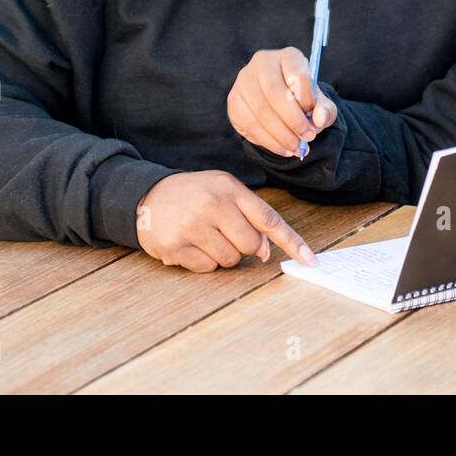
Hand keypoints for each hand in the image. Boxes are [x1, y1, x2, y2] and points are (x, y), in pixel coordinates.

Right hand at [135, 170, 316, 272]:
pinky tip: (191, 244)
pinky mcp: (175, 247)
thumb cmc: (193, 194)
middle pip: (251, 245)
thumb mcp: (223, 191)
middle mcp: (211, 205)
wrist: (146, 196)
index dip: (291, 241)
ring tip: (205, 235)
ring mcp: (191, 227)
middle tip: (225, 232)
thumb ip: (249, 215)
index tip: (309, 259)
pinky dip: (204, 261)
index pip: (268, 219)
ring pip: (230, 259)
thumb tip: (265, 251)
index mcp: (228, 188)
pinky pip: (207, 268)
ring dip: (224, 254)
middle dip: (245, 245)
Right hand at [227, 47, 338, 157]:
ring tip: (296, 147)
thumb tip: (319, 119)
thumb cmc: (302, 99)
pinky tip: (282, 148)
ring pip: (261, 111)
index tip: (314, 117)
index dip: (307, 99)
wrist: (280, 103)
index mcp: (288, 56)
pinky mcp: (234, 101)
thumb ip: (325, 110)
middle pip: (275, 93)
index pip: (296, 74)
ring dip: (281, 135)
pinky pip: (250, 124)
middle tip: (307, 138)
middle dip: (293, 121)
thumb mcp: (320, 103)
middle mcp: (262, 63)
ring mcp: (244, 81)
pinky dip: (268, 141)